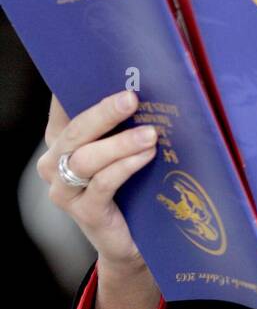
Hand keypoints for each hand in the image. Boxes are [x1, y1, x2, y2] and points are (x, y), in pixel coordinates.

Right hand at [37, 90, 159, 272]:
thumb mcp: (120, 147)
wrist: (130, 238)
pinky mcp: (85, 212)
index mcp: (60, 138)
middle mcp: (54, 163)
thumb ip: (122, 121)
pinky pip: (102, 184)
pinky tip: (146, 156)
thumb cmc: (128, 183)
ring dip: (120, 143)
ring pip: (86, 159)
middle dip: (105, 113)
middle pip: (76, 131)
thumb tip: (146, 85)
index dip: (79, 87)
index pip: (63, 106)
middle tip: (131, 98)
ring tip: (150, 134)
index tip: (107, 70)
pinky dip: (125, 167)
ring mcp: (65, 191)